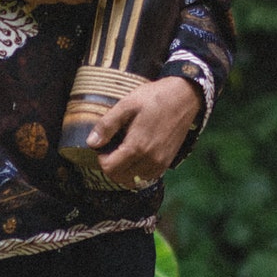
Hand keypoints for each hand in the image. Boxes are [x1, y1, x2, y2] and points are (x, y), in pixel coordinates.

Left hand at [88, 74, 203, 189]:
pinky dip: (138, 170)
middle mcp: (150, 160)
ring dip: (125, 169)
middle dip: (111, 165)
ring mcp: (161, 163)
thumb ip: (107, 125)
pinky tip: (138, 153)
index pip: (109, 169)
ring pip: (133, 179)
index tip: (105, 144)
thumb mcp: (127, 104)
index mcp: (137, 147)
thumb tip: (91, 143)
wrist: (184, 97)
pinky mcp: (168, 162)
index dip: (102, 158)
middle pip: (120, 177)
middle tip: (114, 147)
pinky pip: (147, 176)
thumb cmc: (155, 97)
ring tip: (126, 149)